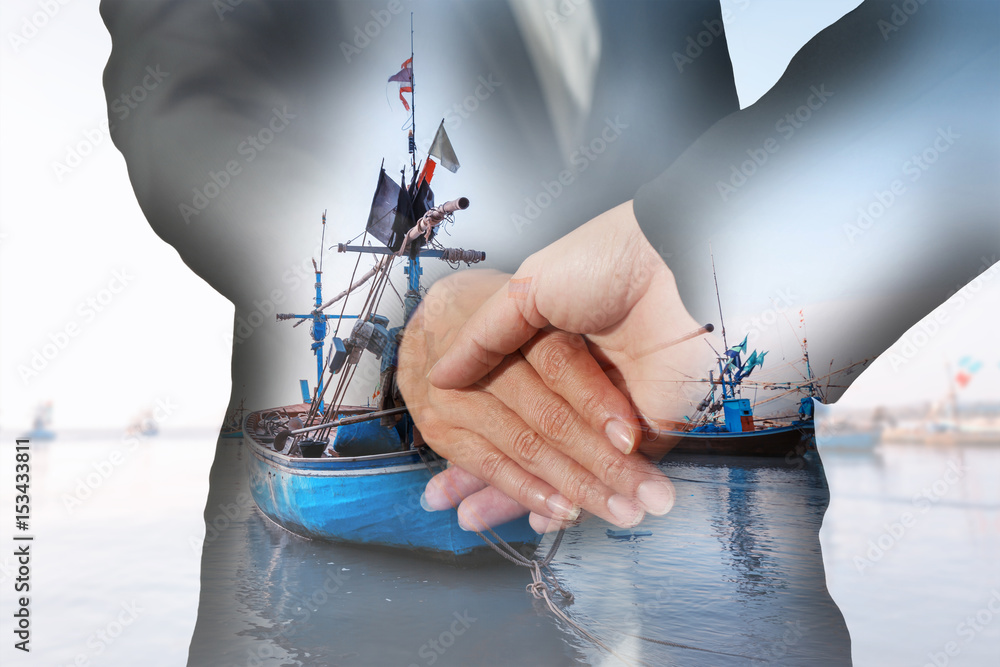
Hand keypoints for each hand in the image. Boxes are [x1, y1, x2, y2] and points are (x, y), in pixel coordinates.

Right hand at [418, 201, 715, 524]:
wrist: (674, 264)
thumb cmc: (601, 263)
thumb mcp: (525, 289)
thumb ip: (485, 336)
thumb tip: (441, 376)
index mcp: (542, 342)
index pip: (501, 402)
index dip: (473, 426)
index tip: (444, 468)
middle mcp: (571, 378)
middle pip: (529, 438)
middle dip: (497, 474)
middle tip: (457, 511)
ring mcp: (605, 407)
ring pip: (558, 461)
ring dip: (530, 493)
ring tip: (477, 522)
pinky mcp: (643, 430)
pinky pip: (603, 470)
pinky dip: (574, 494)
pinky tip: (543, 517)